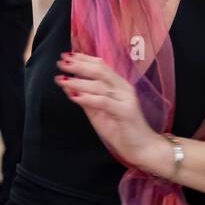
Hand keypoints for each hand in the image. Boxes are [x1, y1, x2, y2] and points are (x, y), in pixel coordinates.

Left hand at [56, 52, 158, 169]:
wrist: (142, 149)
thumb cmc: (121, 130)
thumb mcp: (98, 113)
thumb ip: (86, 99)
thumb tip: (68, 85)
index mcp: (119, 85)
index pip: (101, 66)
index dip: (83, 59)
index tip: (66, 56)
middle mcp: (124, 88)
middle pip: (100, 71)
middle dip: (79, 65)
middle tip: (61, 63)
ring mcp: (126, 99)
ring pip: (100, 85)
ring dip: (79, 81)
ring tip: (62, 80)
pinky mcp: (126, 112)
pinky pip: (104, 102)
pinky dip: (88, 98)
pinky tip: (75, 97)